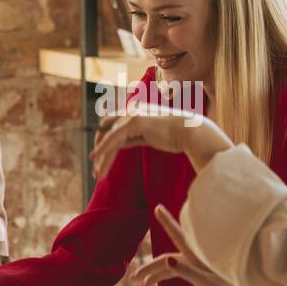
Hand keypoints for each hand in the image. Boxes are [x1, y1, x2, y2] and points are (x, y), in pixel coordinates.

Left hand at [89, 109, 231, 181]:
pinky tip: (98, 162)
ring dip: (101, 157)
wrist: (191, 131)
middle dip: (99, 149)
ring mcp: (132, 115)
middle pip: (105, 130)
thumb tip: (121, 143)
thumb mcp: (149, 136)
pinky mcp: (134, 123)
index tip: (99, 157)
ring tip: (98, 174)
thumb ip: (134, 137)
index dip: (103, 141)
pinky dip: (103, 151)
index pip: (110, 125)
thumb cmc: (175, 135)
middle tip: (96, 168)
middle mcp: (130, 111)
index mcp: (133, 111)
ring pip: (109, 138)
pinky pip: (113, 139)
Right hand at [131, 205, 252, 285]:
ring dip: (154, 274)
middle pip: (165, 258)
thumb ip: (187, 271)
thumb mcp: (207, 284)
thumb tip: (167, 260)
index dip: (167, 221)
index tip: (158, 207)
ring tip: (141, 285)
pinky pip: (177, 270)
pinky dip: (165, 276)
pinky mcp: (200, 272)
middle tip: (133, 278)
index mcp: (198, 256)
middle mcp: (196, 258)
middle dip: (148, 267)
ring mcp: (198, 265)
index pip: (178, 235)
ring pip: (170, 265)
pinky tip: (158, 284)